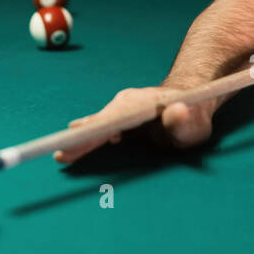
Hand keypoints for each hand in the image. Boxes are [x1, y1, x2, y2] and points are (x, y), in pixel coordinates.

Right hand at [54, 86, 214, 163]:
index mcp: (139, 104)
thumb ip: (184, 122)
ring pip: (97, 125)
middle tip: (59, 155)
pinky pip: (101, 128)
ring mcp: (120, 107)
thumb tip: (176, 111)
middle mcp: (125, 102)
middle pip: (98, 124)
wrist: (191, 98)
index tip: (73, 139)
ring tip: (63, 155)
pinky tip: (77, 148)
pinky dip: (88, 138)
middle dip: (78, 140)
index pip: (111, 120)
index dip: (92, 132)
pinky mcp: (119, 116)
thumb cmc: (194, 114)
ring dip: (80, 140)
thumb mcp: (195, 123)